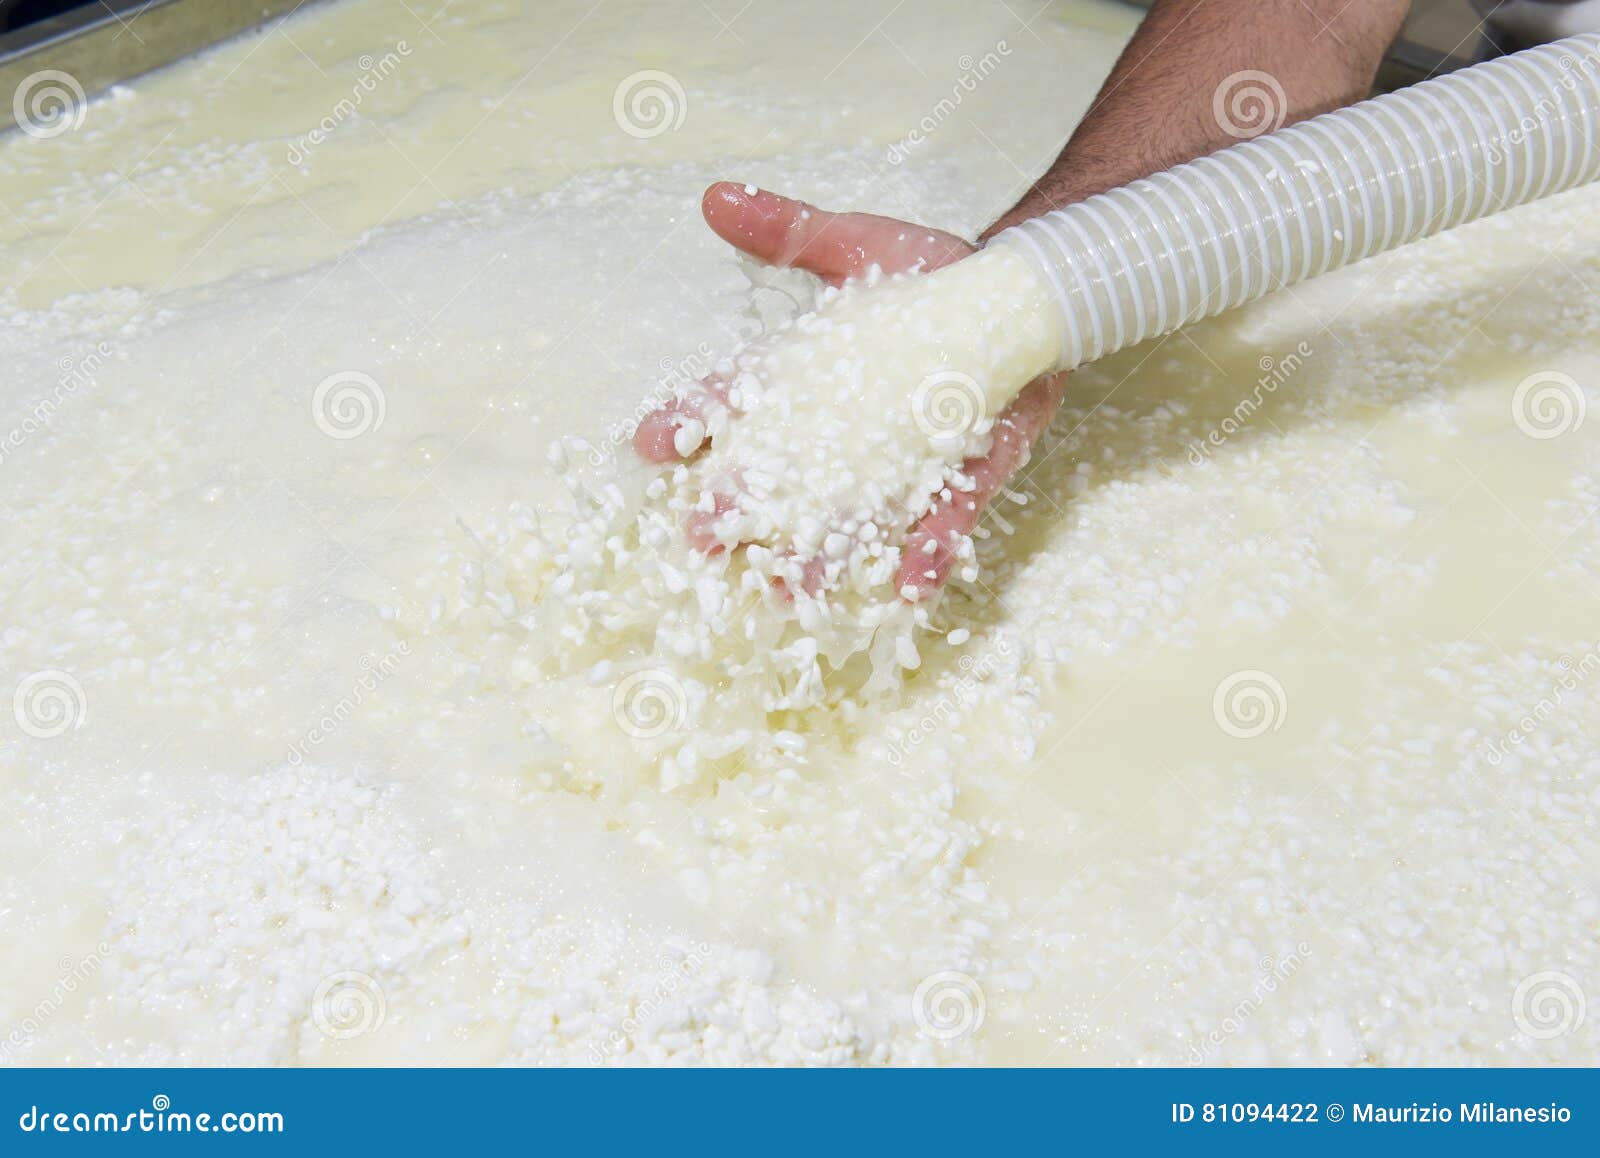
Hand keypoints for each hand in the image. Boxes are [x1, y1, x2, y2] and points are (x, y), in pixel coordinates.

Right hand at [634, 181, 1065, 600]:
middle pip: (782, 480)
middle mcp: (845, 433)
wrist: (1021, 289)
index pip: (735, 402)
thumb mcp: (856, 244)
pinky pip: (943, 523)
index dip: (690, 422)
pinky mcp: (964, 476)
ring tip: (790, 592)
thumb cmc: (928, 269)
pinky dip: (928, 553)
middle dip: (742, 511)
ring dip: (823, 558)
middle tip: (705, 540)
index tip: (651, 444)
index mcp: (809, 379)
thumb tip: (715, 197)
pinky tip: (909, 588)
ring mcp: (903, 461)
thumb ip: (791, 230)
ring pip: (853, 521)